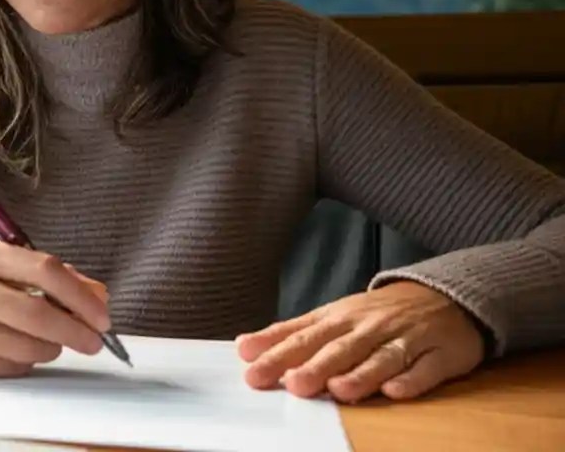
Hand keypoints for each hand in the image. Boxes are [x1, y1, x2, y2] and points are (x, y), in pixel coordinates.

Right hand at [0, 238, 110, 376]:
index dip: (80, 296)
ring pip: (25, 347)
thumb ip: (52, 276)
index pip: (44, 269)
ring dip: (51, 349)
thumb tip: (98, 298)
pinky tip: (20, 351)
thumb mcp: (4, 265)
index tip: (102, 315)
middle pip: (36, 314)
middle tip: (94, 341)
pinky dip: (25, 363)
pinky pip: (8, 368)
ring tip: (50, 342)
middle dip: (75, 331)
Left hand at [236, 281, 484, 402]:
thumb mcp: (331, 317)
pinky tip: (395, 391)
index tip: (252, 370)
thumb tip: (245, 348)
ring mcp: (406, 339)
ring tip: (338, 391)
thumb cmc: (376, 315)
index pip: (304, 336)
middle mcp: (369, 327)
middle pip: (340, 348)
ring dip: (361, 374)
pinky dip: (411, 379)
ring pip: (382, 357)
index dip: (278, 353)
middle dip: (316, 366)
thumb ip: (290, 334)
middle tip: (293, 383)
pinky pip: (425, 368)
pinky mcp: (440, 354)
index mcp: (339, 319)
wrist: (443, 297)